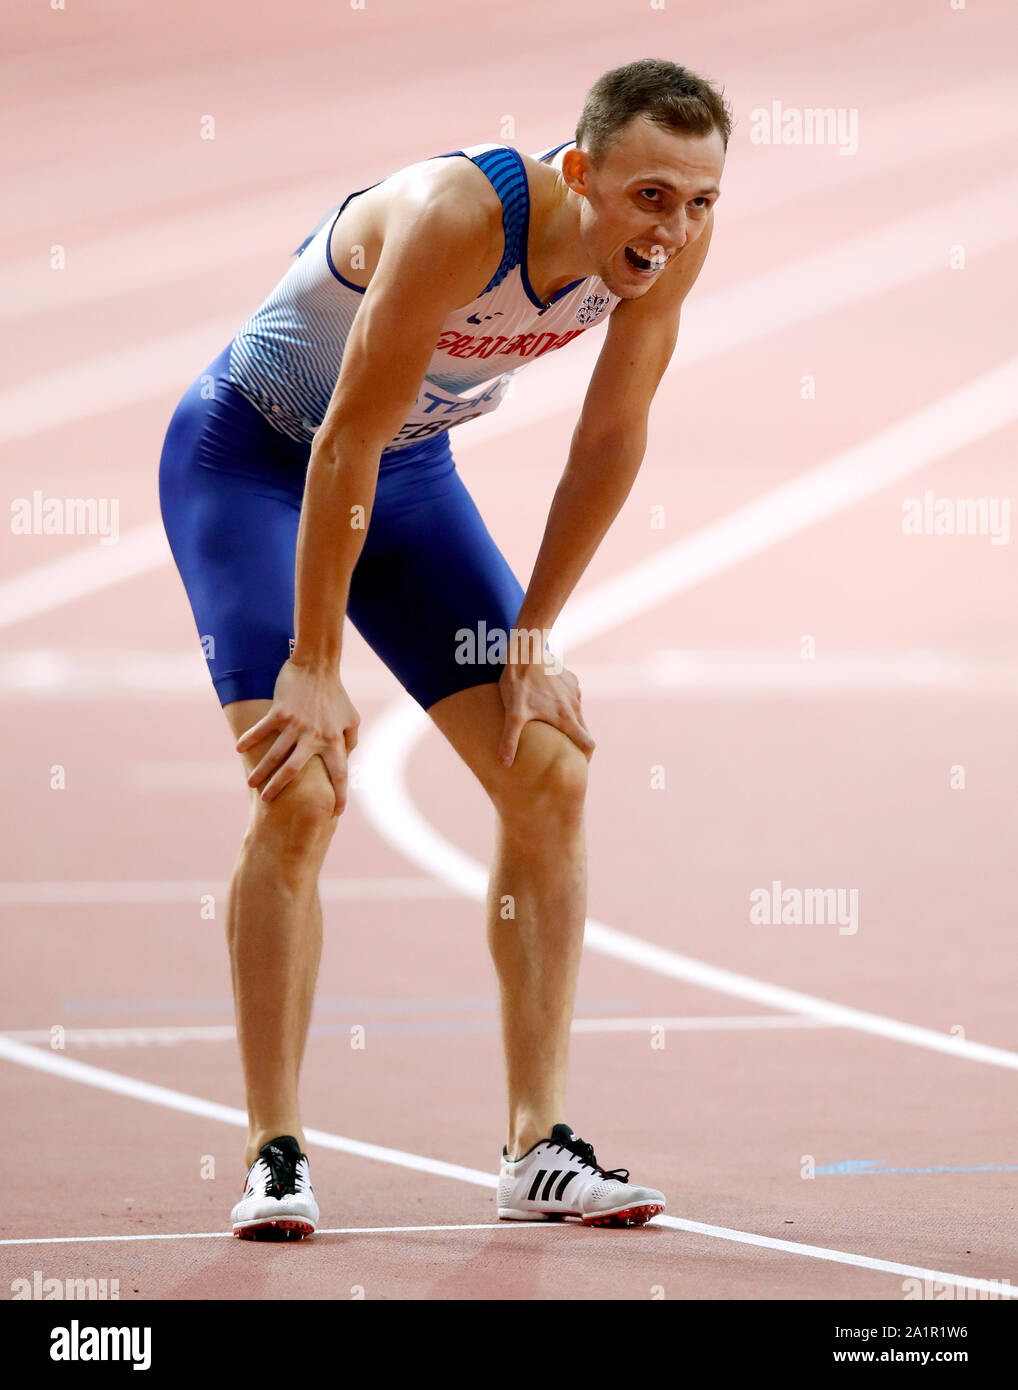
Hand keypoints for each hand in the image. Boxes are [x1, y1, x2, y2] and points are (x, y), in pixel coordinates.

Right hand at [235, 658, 359, 813]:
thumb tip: (347, 758)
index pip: (339, 773)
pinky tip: (239, 749)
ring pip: (274, 754)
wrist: (318, 666)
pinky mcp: (280, 711)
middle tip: (268, 802)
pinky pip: (262, 729)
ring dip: (260, 770)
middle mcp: (314, 736)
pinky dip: (250, 739)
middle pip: (294, 770)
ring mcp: (296, 724)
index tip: (336, 813)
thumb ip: (350, 740)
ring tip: (251, 783)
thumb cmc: (335, 693)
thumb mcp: (351, 718)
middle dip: (279, 788)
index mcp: (333, 740)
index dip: (340, 794)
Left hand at [497, 658, 594, 767]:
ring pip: (577, 712)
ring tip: (553, 724)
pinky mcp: (570, 679)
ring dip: (570, 720)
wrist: (527, 651)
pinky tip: (548, 700)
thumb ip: (510, 740)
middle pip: (584, 730)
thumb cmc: (519, 684)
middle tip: (564, 749)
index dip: (585, 756)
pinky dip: (564, 702)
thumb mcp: (513, 714)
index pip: (587, 744)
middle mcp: (575, 706)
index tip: (578, 763)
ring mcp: (574, 691)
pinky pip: (571, 696)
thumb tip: (504, 764)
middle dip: (577, 741)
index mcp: (566, 718)